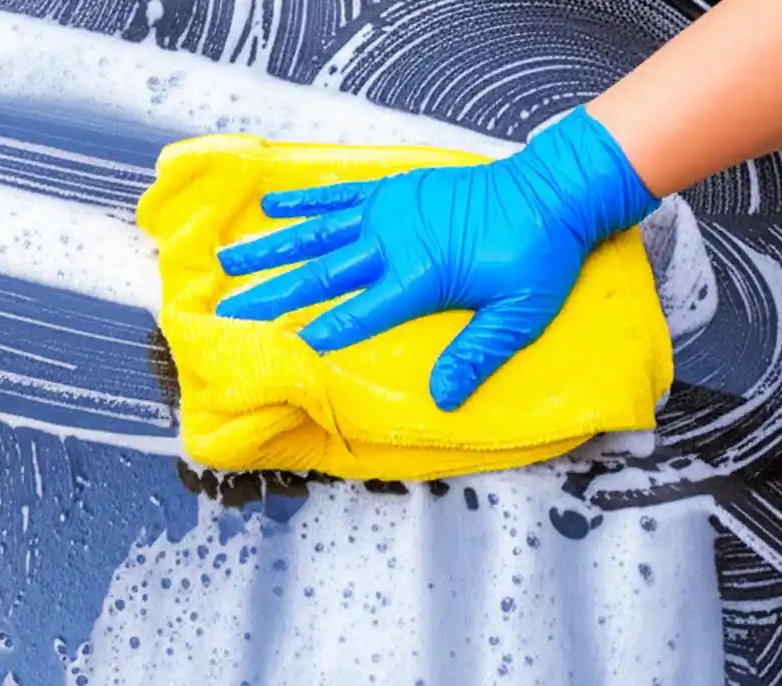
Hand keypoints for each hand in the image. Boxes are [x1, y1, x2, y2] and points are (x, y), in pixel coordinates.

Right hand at [215, 106, 658, 410]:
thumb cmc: (540, 253)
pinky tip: (271, 208)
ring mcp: (389, 211)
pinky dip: (305, 202)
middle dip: (271, 294)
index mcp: (420, 277)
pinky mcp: (394, 190)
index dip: (318, 334)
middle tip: (226, 310)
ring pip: (318, 234)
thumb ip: (476, 354)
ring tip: (229, 259)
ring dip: (272, 248)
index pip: (357, 314)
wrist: (554, 190)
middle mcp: (392, 242)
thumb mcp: (519, 314)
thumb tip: (443, 400)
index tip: (276, 350)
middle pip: (320, 275)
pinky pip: (339, 195)